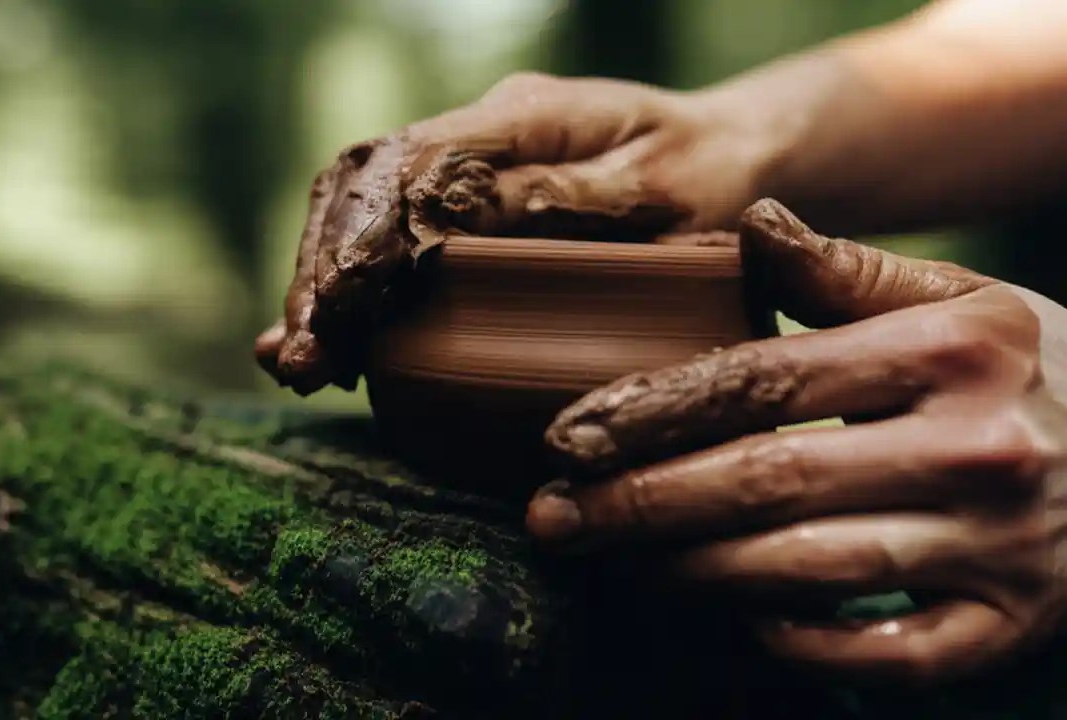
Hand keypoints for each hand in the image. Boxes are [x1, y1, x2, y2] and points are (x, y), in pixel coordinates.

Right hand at [255, 72, 787, 394]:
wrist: (734, 154)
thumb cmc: (711, 178)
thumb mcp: (663, 194)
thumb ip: (566, 203)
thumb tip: (453, 228)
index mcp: (524, 117)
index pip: (408, 167)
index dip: (359, 242)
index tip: (333, 316)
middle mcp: (480, 129)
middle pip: (362, 183)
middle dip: (320, 272)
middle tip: (297, 356)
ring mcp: (466, 159)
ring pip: (358, 204)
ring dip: (320, 280)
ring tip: (293, 357)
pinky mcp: (464, 197)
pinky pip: (384, 230)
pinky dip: (348, 286)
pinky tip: (330, 340)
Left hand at [527, 199, 1066, 683]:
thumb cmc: (1031, 369)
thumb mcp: (961, 300)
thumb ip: (847, 272)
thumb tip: (748, 221)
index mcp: (949, 352)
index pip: (762, 379)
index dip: (651, 410)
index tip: (567, 435)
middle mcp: (974, 448)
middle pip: (765, 480)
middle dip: (639, 503)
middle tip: (556, 514)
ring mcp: (998, 548)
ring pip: (806, 571)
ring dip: (688, 573)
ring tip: (612, 563)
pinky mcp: (1011, 625)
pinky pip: (887, 656)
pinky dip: (801, 646)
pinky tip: (735, 623)